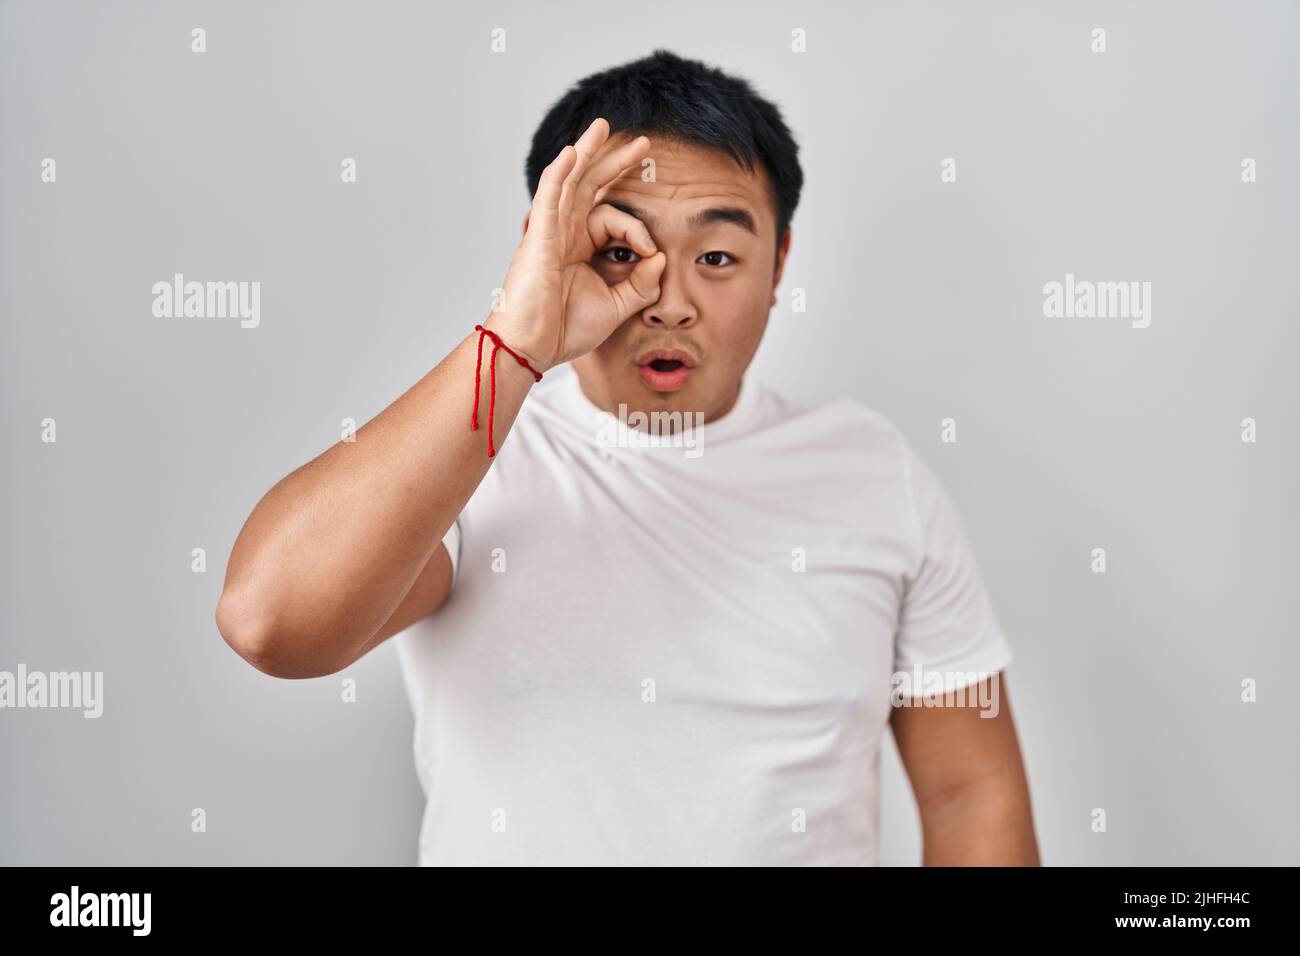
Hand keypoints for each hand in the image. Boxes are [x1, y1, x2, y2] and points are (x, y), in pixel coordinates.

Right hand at [485, 118, 665, 371]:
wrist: (531, 347)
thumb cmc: (563, 330)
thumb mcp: (616, 307)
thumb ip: (641, 283)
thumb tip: (660, 257)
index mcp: (578, 248)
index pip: (612, 218)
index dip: (638, 228)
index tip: (652, 252)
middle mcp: (563, 234)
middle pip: (591, 186)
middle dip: (616, 162)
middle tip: (643, 143)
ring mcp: (549, 232)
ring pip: (570, 180)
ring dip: (587, 152)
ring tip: (604, 126)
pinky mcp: (538, 237)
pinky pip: (549, 196)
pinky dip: (560, 173)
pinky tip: (573, 153)